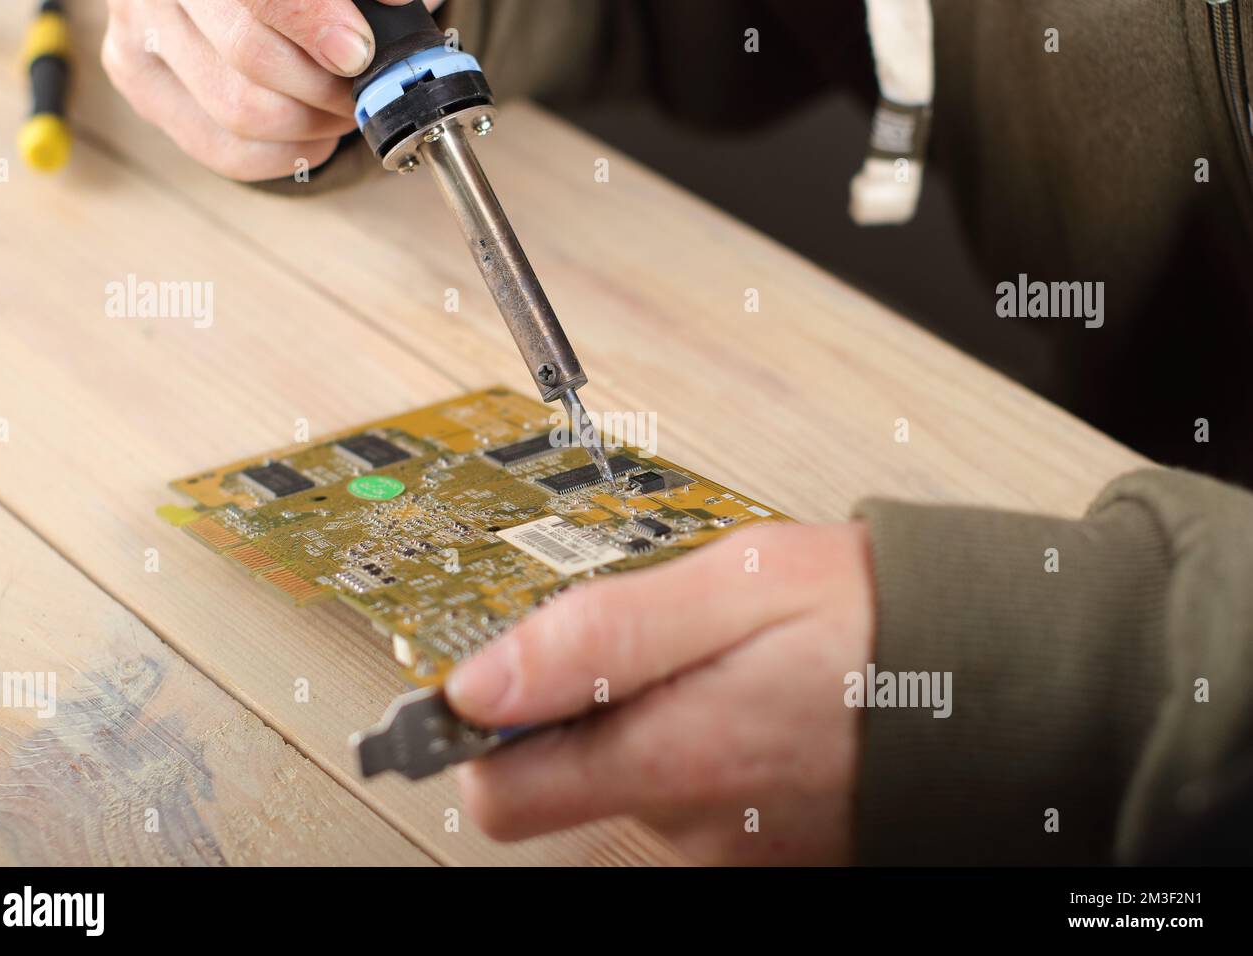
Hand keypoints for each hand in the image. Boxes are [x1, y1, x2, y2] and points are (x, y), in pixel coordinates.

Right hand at [101, 0, 439, 180]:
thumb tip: (401, 2)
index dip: (311, 23)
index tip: (358, 52)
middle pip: (249, 55)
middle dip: (324, 86)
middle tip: (361, 89)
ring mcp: (136, 28)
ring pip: (238, 109)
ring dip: (311, 123)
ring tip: (341, 110)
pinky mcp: (137, 78)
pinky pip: (221, 148)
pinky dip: (284, 154)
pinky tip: (316, 137)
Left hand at [445, 522, 875, 864]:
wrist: (1009, 678)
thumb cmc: (882, 625)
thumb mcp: (737, 585)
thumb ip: (603, 636)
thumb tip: (484, 680)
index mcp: (675, 759)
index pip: (503, 790)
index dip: (475, 730)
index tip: (483, 677)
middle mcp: (697, 826)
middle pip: (569, 780)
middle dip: (585, 710)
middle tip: (649, 640)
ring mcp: (737, 849)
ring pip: (638, 781)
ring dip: (656, 720)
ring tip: (722, 661)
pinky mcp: (772, 850)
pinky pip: (700, 797)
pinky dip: (707, 746)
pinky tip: (755, 700)